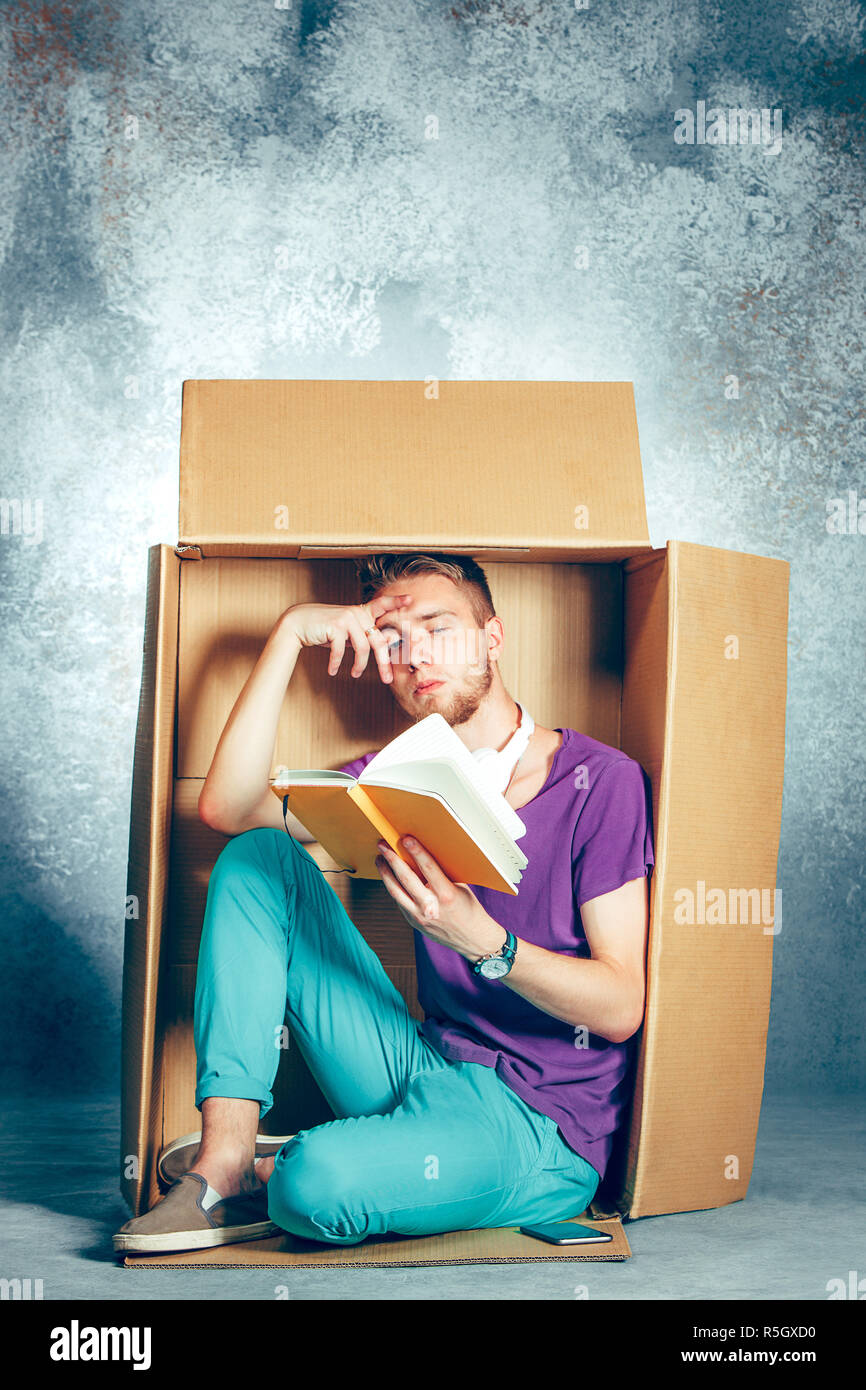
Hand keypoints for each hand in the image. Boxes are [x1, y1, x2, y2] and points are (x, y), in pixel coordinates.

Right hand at [281, 593, 413, 684]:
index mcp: (361, 612)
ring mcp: (347, 618)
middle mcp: (357, 612)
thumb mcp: (345, 631)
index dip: (396, 602)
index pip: (382, 604)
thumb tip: (378, 650)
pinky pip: (342, 651)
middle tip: (387, 679)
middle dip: (384, 662)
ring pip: (363, 648)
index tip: (410, 600)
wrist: (298, 623)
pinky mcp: (336, 626)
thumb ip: (361, 636)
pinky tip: (333, 671)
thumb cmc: (323, 629)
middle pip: (378, 640)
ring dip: (359, 666)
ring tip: (355, 675)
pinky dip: (337, 664)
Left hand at [374, 835, 503, 959]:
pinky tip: (389, 876)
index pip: (428, 867)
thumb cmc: (469, 910)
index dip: (416, 851)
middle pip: (406, 878)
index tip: (405, 838)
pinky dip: (393, 886)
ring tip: (380, 859)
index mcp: (447, 895)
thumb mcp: (460, 889)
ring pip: (395, 891)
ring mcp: (419, 916)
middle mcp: (430, 906)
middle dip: (392, 859)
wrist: (473, 939)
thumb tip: (422, 857)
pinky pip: (399, 901)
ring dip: (385, 873)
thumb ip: (442, 876)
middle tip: (383, 845)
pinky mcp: (413, 922)